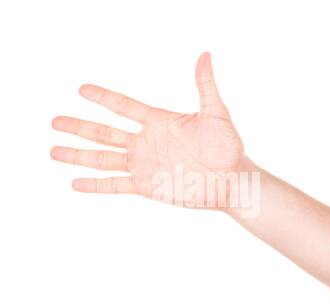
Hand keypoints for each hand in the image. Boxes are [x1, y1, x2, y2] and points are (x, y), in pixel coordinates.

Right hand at [50, 52, 247, 206]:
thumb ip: (205, 85)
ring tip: (53, 151)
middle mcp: (147, 142)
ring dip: (78, 155)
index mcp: (159, 122)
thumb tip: (205, 56)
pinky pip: (115, 185)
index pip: (124, 106)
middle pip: (104, 133)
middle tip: (54, 122)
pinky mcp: (147, 186)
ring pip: (103, 158)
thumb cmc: (228, 148)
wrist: (233, 182)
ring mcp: (145, 164)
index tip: (82, 89)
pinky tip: (75, 183)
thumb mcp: (216, 113)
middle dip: (79, 127)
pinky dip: (95, 185)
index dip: (103, 98)